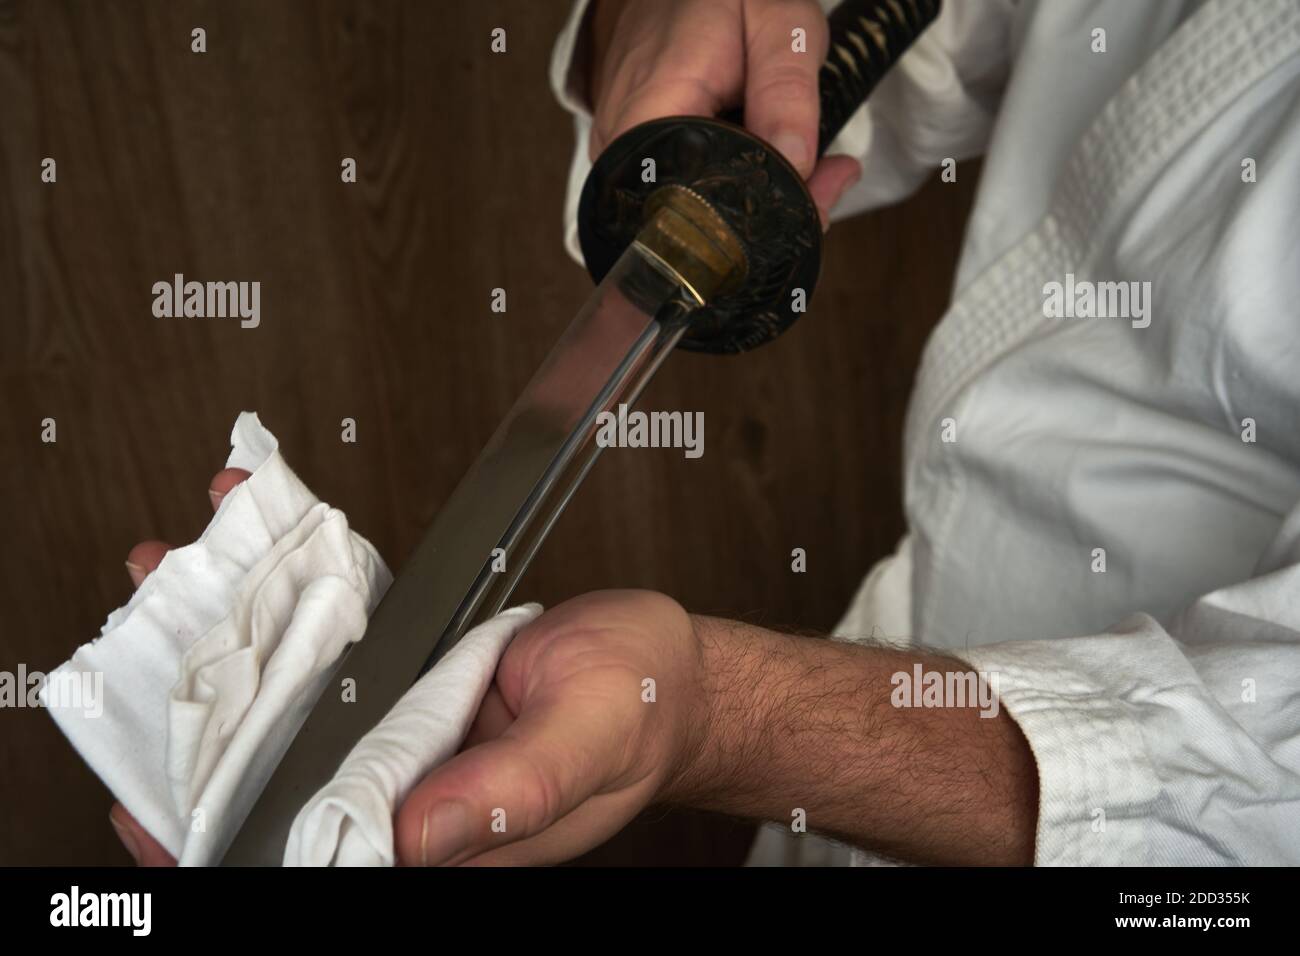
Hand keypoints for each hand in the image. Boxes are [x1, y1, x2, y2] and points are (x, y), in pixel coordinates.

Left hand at [107, 468, 708, 867]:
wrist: (675, 669)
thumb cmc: (645, 707)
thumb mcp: (589, 737)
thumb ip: (510, 790)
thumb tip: (416, 837)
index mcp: (442, 838)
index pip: (313, 854)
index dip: (223, 835)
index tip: (149, 801)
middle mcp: (410, 793)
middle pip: (282, 778)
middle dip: (204, 720)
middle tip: (153, 642)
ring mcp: (408, 736)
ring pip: (302, 708)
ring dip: (237, 643)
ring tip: (186, 576)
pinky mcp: (417, 683)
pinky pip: (348, 651)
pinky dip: (302, 598)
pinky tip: (272, 548)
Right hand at [586, 0, 862, 228]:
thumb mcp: (777, 22)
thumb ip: (786, 89)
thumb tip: (795, 162)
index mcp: (653, 111)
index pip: (702, 199)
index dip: (763, 209)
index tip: (818, 189)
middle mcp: (625, 146)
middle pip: (700, 214)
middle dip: (772, 208)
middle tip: (832, 176)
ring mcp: (622, 157)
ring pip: (696, 208)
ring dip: (761, 196)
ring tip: (816, 165)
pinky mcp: (632, 160)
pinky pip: (688, 190)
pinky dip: (737, 181)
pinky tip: (778, 158)